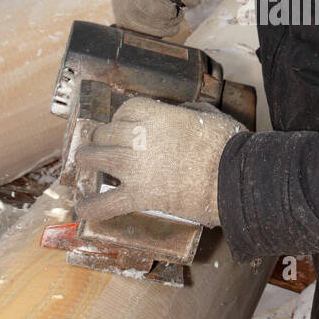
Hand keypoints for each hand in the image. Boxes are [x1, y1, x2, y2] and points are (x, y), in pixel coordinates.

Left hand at [72, 96, 245, 226]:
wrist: (235, 179)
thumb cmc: (228, 146)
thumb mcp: (208, 115)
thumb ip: (188, 111)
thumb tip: (182, 111)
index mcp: (154, 115)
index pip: (123, 112)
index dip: (122, 120)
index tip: (126, 128)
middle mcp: (137, 137)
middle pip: (103, 133)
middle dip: (103, 140)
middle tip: (107, 148)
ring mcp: (135, 167)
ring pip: (92, 159)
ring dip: (88, 162)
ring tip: (88, 167)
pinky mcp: (139, 196)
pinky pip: (105, 203)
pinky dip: (91, 207)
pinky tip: (83, 208)